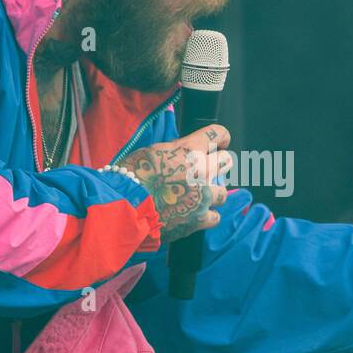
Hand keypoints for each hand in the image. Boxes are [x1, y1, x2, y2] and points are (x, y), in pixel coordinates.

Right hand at [120, 124, 233, 244]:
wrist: (126, 207)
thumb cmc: (131, 176)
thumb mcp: (152, 151)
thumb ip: (174, 151)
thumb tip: (183, 153)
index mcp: (190, 150)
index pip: (218, 134)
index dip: (221, 137)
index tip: (220, 142)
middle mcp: (202, 171)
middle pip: (226, 161)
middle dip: (218, 163)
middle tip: (207, 170)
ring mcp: (203, 196)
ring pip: (222, 192)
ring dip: (212, 193)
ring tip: (196, 197)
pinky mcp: (200, 218)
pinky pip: (214, 217)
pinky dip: (205, 217)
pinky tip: (193, 215)